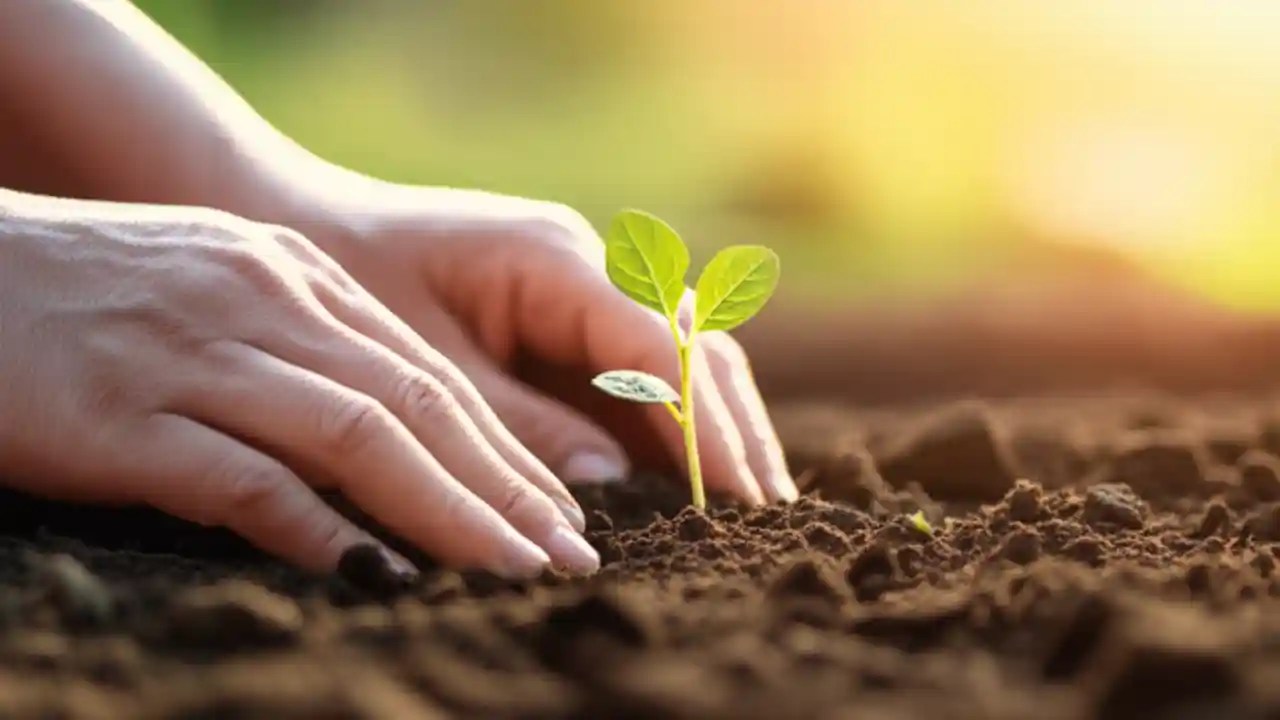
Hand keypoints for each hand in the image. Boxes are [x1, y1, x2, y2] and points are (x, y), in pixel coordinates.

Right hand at [0, 192, 599, 576]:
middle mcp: (260, 302)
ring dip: (448, 511)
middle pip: (416, 403)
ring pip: (356, 436)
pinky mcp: (121, 415)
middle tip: (571, 554)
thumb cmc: (81, 291)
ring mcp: (194, 354)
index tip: (558, 509)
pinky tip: (377, 574)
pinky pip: (244, 478)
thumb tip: (386, 438)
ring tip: (513, 571)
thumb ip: (298, 347)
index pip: (427, 371)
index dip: (504, 448)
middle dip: (506, 486)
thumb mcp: (211, 290)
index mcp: (292, 273)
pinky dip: (318, 528)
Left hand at [290, 181, 797, 503]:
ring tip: (754, 503)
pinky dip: (671, 423)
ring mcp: (584, 291)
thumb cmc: (349, 282)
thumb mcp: (421, 366)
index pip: (657, 347)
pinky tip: (694, 476)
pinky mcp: (569, 321)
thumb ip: (515, 425)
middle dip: (730, 428)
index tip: (737, 495)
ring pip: (680, 357)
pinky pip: (639, 373)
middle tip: (768, 511)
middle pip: (692, 346)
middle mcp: (586, 267)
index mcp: (553, 260)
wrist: (304, 224)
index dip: (703, 425)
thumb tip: (609, 483)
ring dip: (716, 425)